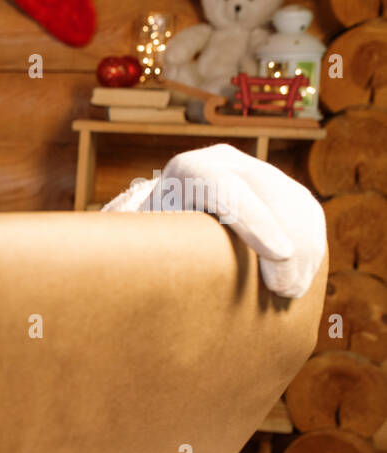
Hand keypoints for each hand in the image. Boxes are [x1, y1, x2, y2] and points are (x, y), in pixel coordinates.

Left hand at [103, 143, 325, 298]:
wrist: (162, 228)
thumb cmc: (146, 245)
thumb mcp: (142, 243)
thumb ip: (147, 250)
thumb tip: (144, 280)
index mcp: (187, 170)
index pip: (227, 188)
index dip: (256, 220)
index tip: (279, 254)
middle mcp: (224, 161)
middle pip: (270, 193)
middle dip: (288, 242)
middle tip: (285, 291)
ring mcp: (254, 169)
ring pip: (296, 203)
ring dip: (305, 249)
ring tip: (293, 292)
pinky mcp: (278, 186)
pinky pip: (306, 211)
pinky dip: (311, 244)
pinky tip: (304, 276)